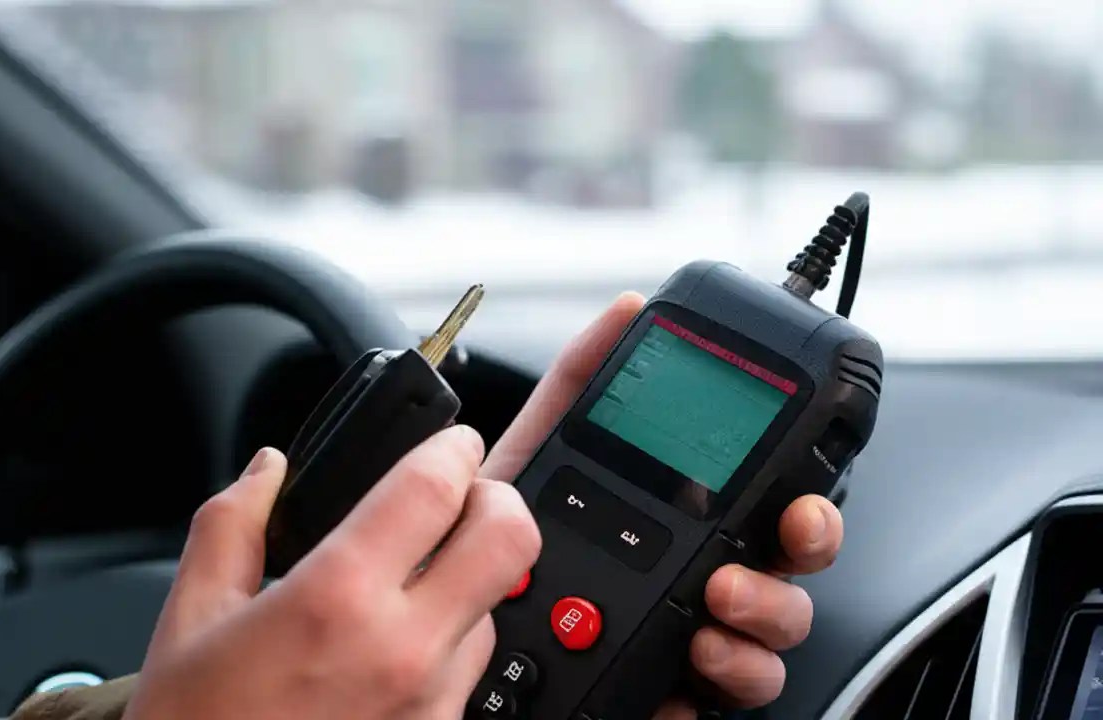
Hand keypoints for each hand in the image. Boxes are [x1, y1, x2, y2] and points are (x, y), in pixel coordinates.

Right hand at [124, 426, 539, 719]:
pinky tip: (392, 649)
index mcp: (336, 600)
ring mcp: (432, 704)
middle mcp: (402, 651)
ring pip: (494, 607)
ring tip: (407, 586)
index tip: (452, 441)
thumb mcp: (192, 618)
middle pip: (509, 540)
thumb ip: (233, 524)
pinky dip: (447, 642)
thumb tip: (268, 470)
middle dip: (494, 500)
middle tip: (462, 497)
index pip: (435, 489)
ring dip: (467, 580)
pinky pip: (470, 670)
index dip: (453, 448)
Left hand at [481, 293, 844, 718]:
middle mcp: (701, 575)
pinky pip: (720, 703)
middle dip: (802, 559)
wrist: (453, 619)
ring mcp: (693, 638)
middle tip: (774, 547)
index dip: (806, 503)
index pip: (770, 506)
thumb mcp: (537, 454)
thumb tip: (624, 309)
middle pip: (789, 569)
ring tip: (710, 615)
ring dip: (760, 623)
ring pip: (772, 636)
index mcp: (683, 519)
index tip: (803, 502)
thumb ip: (580, 382)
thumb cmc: (501, 538)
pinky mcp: (671, 692)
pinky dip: (715, 689)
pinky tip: (687, 675)